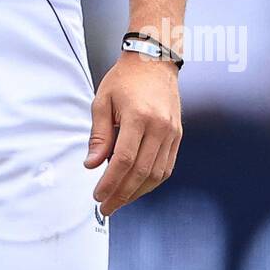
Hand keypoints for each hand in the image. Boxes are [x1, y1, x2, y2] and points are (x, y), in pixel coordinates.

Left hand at [84, 52, 182, 217]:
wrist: (153, 62)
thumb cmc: (125, 79)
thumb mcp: (102, 101)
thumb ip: (99, 136)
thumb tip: (92, 165)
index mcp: (139, 117)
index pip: (124, 160)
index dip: (110, 182)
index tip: (98, 195)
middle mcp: (159, 127)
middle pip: (141, 172)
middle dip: (122, 194)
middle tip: (106, 207)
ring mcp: (172, 133)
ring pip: (156, 174)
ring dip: (137, 192)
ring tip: (119, 200)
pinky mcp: (178, 136)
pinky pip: (166, 167)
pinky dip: (151, 182)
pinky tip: (137, 187)